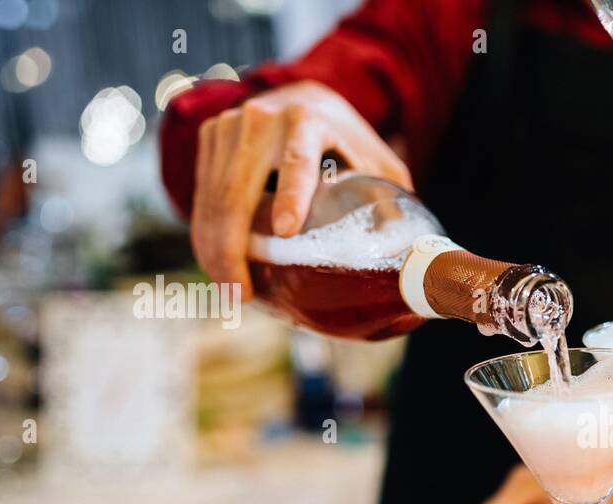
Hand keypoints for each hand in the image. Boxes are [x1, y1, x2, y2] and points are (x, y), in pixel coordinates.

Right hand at [191, 80, 412, 295]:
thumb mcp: (379, 167)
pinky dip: (206, 234)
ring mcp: (230, 126)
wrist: (306, 98)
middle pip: (239, 191)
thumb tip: (410, 261)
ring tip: (230, 291)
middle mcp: (262, 119)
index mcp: (309, 121)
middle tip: (243, 295)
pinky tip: (216, 266)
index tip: (285, 230)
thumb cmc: (349, 145)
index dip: (292, 195)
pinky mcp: (211, 137)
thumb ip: (393, 204)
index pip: (298, 161)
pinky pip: (202, 194)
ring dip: (214, 250)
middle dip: (234, 249)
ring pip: (214, 198)